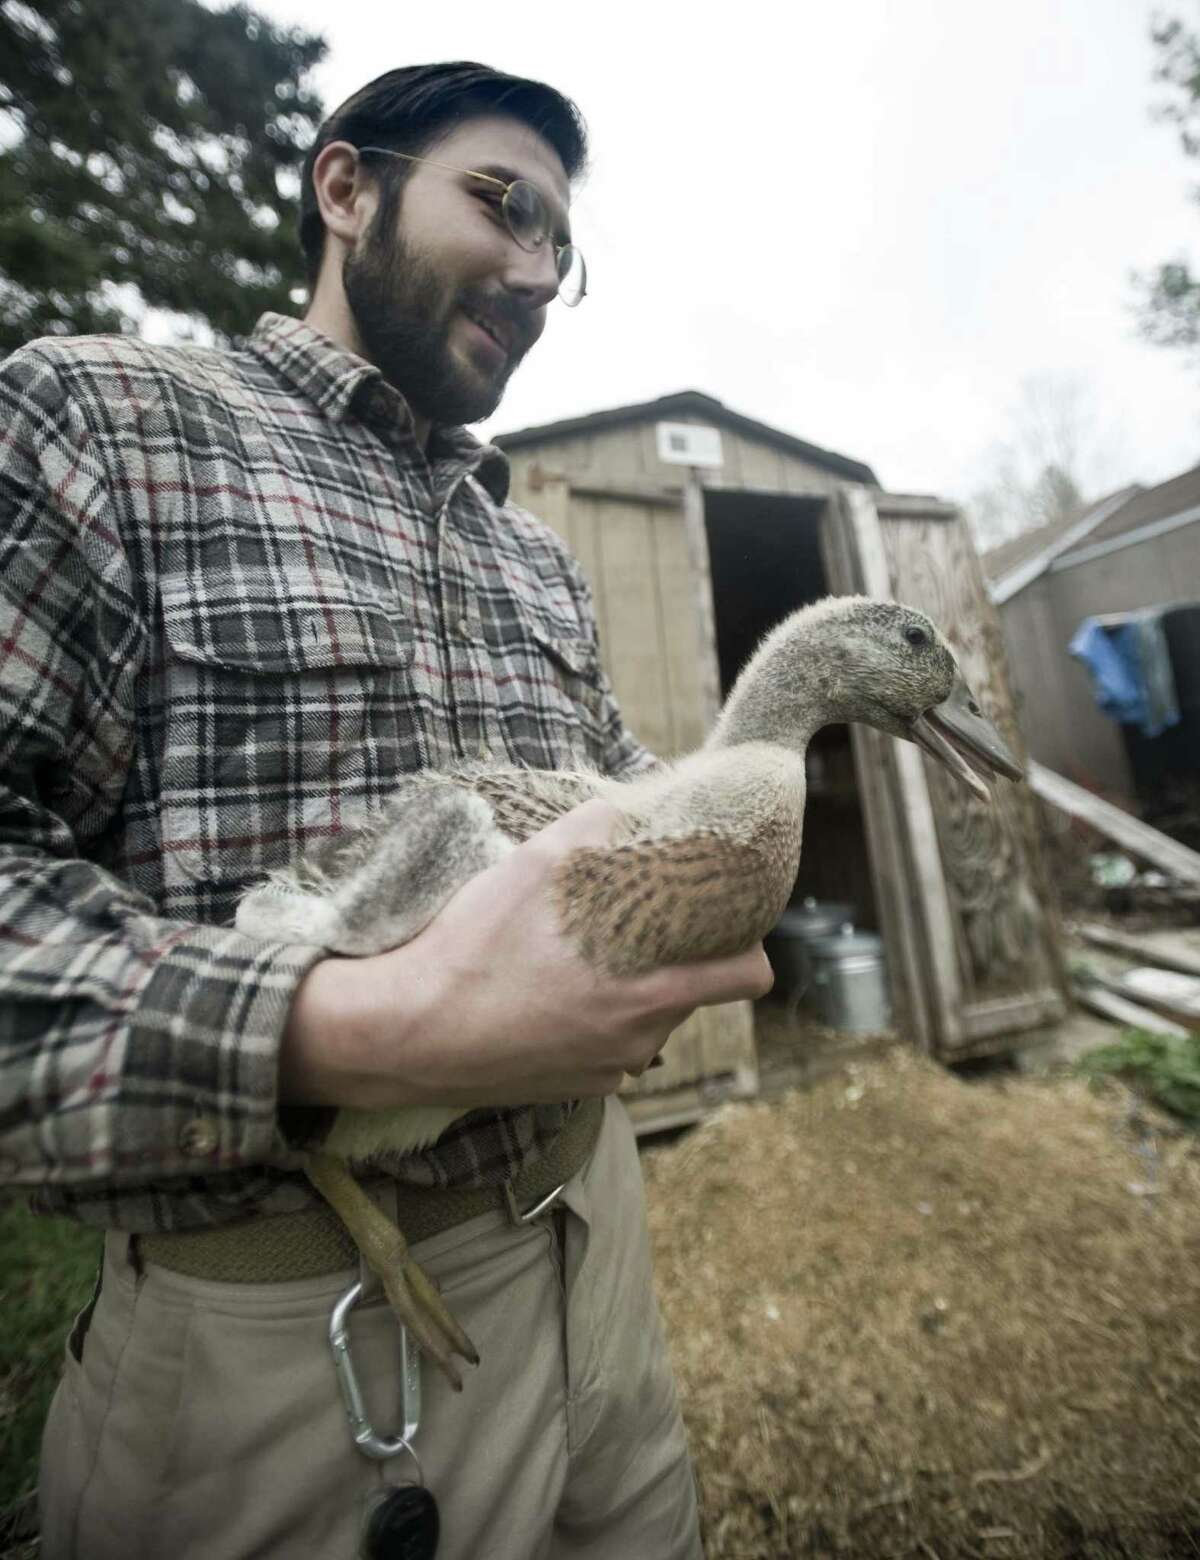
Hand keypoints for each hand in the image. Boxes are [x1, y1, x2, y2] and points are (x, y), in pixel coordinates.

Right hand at [280, 798, 772, 1108]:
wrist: (404, 1034)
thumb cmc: (472, 949)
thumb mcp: (534, 867)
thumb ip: (596, 828)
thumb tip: (632, 798)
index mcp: (650, 992)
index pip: (749, 976)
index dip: (748, 944)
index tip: (729, 920)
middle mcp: (638, 1041)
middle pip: (695, 996)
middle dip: (684, 964)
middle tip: (654, 929)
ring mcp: (603, 1072)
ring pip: (646, 1025)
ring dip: (633, 994)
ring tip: (588, 958)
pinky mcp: (568, 1089)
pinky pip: (603, 1050)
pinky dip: (592, 1024)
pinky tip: (552, 997)